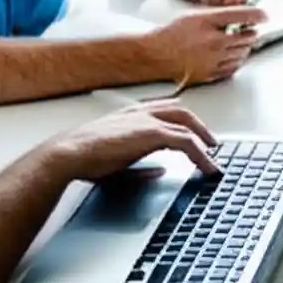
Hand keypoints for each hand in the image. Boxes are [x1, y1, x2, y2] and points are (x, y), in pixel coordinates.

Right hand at [42, 101, 219, 179]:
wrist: (67, 154)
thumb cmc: (83, 158)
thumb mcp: (117, 161)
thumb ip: (140, 166)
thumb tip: (159, 172)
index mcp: (129, 115)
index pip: (164, 110)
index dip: (181, 121)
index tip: (193, 133)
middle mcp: (140, 112)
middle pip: (181, 112)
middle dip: (199, 126)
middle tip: (211, 142)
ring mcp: (147, 121)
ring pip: (187, 125)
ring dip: (204, 140)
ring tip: (214, 157)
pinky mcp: (153, 133)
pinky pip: (187, 142)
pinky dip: (201, 155)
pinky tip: (208, 167)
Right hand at [142, 7, 266, 85]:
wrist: (153, 55)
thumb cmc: (171, 33)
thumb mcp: (194, 15)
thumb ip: (218, 13)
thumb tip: (241, 9)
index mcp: (207, 22)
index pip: (240, 15)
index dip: (256, 14)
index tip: (265, 15)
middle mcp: (212, 42)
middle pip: (246, 37)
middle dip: (251, 31)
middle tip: (251, 28)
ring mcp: (213, 60)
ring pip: (242, 53)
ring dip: (246, 46)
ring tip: (243, 41)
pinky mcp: (210, 74)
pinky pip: (233, 67)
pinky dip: (237, 60)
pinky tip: (233, 55)